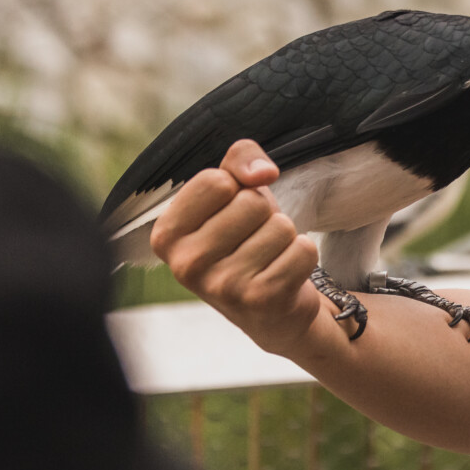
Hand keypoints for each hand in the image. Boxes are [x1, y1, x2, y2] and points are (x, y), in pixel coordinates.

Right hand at [153, 139, 325, 353]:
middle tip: (253, 240)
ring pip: (280, 226)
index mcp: (166, 234)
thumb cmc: (245, 240)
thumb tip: (263, 173)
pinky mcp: (261, 299)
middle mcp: (186, 264)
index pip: (216, 181)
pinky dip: (303, 254)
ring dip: (284, 237)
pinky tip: (285, 273)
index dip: (237, 189)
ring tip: (268, 258)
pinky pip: (303, 249)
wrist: (269, 309)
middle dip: (263, 214)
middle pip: (251, 202)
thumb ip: (239, 159)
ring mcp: (223, 286)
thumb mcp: (233, 193)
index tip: (230, 214)